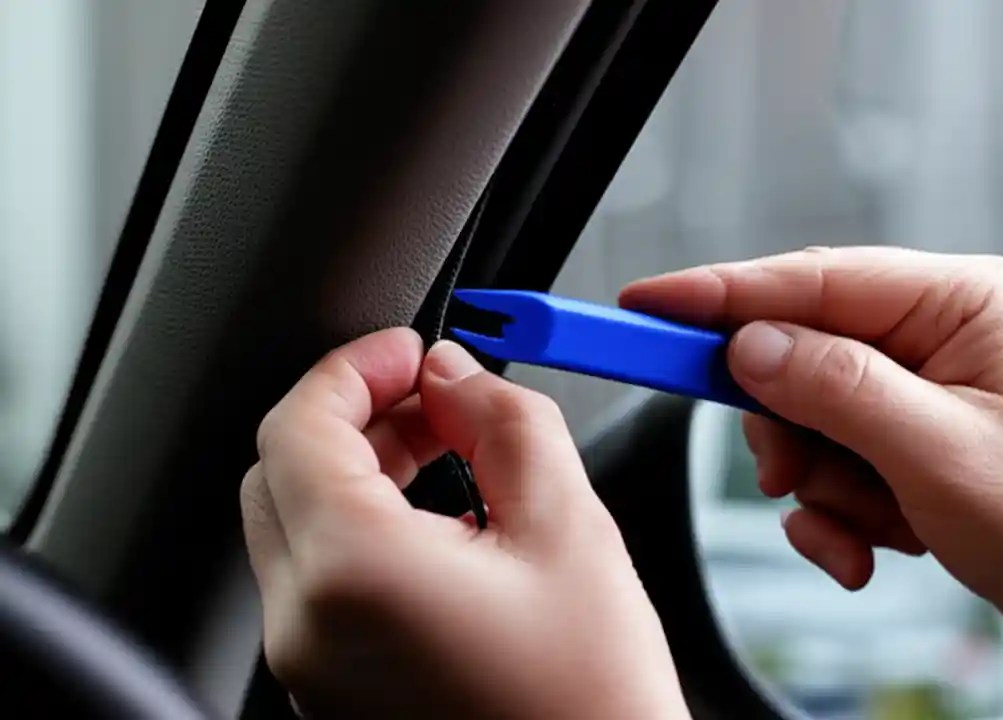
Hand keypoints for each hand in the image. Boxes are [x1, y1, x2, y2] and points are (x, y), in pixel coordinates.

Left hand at [241, 330, 687, 718]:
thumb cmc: (591, 700)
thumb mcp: (568, 528)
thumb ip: (507, 422)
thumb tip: (460, 375)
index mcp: (353, 574)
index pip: (299, 427)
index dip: (354, 367)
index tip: (408, 350)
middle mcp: (306, 627)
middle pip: (284, 473)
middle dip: (357, 415)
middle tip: (434, 394)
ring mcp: (312, 667)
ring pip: (299, 526)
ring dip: (360, 468)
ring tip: (448, 449)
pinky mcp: (334, 690)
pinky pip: (321, 583)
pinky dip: (364, 528)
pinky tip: (441, 518)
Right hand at [622, 246, 1002, 717]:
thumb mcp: (941, 454)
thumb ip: (835, 387)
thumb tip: (747, 346)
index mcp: (961, 300)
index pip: (811, 280)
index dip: (717, 295)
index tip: (641, 306)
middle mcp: (942, 332)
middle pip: (802, 356)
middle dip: (790, 432)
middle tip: (796, 481)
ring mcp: (931, 390)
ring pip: (814, 421)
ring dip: (824, 488)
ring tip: (872, 532)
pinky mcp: (923, 441)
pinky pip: (843, 464)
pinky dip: (844, 514)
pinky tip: (878, 548)